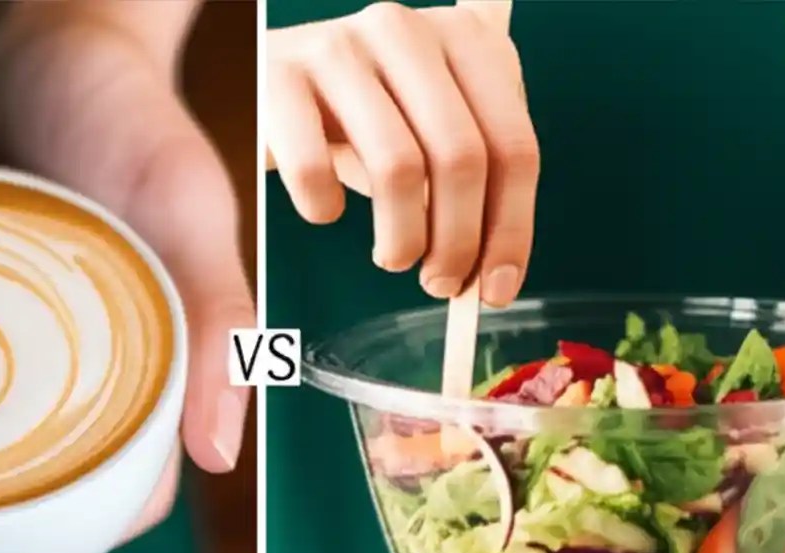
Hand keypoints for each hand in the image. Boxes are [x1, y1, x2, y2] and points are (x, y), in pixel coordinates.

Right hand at [266, 1, 538, 303]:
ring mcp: (339, 50)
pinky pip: (314, 169)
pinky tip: (327, 212)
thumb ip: (472, 185)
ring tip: (393, 258)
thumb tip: (493, 276)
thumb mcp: (429, 127)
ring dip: (402, 239)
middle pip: (460, 158)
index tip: (497, 289)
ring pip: (397, 168)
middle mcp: (405, 32)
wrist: (270, 78)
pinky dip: (324, 209)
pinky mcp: (279, 79)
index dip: (512, 229)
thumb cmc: (364, 118)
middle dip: (457, 242)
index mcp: (463, 38)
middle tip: (440, 284)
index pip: (513, 145)